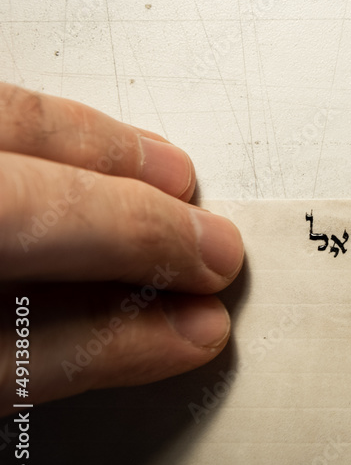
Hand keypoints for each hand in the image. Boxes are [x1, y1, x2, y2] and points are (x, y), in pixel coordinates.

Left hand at [1, 83, 242, 415]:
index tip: (215, 264)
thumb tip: (185, 332)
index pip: (62, 212)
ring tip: (163, 173)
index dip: (154, 237)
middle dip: (133, 180)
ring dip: (95, 143)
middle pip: (32, 140)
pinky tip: (80, 155)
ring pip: (9, 113)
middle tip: (203, 228)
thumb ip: (77, 351)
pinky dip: (43, 131)